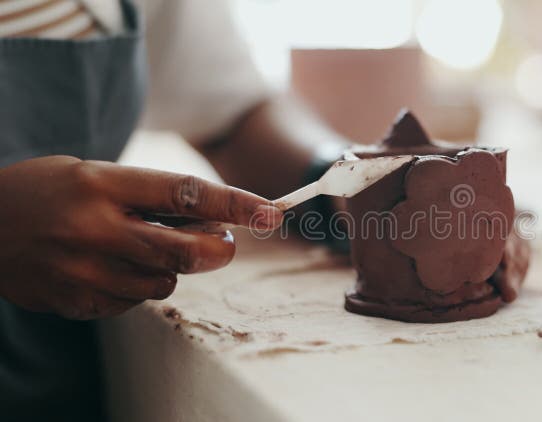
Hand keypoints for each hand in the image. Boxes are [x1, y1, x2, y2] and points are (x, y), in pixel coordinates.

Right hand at [0, 156, 282, 318]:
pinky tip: (109, 266)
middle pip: (183, 251)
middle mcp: (92, 227)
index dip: (235, 204)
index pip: (184, 193)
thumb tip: (218, 225)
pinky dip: (136, 285)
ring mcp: (82, 270)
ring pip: (164, 281)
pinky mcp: (75, 302)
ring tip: (139, 246)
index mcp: (101, 183)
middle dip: (219, 250)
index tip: (272, 213)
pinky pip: (133, 302)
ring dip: (171, 267)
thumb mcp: (97, 175)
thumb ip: (153, 199)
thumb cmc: (50, 192)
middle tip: (224, 242)